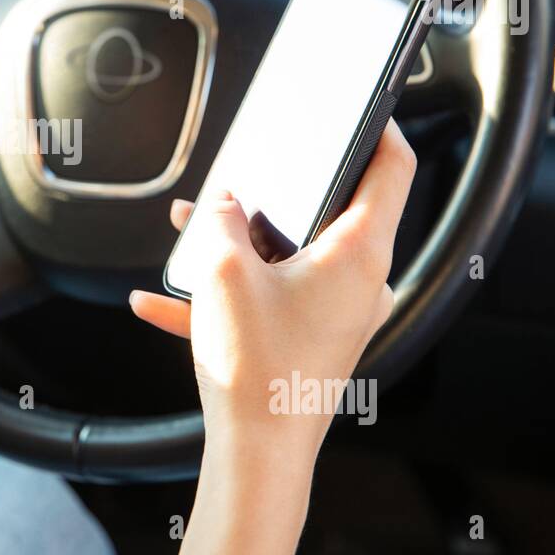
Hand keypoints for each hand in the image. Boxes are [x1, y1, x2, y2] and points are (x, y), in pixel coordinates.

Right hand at [130, 120, 416, 454]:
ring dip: (241, 238)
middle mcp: (358, 280)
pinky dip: (229, 289)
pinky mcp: (310, 337)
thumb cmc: (255, 369)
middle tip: (244, 173)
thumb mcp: (223, 272)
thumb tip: (223, 203)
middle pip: (330, 209)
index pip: (391, 166)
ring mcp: (336, 311)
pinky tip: (163, 300)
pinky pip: (270, 296)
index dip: (378, 123)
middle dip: (275, 188)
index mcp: (358, 253)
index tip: (361, 101)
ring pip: (291, 252)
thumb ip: (221, 219)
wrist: (256, 453)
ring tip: (192, 232)